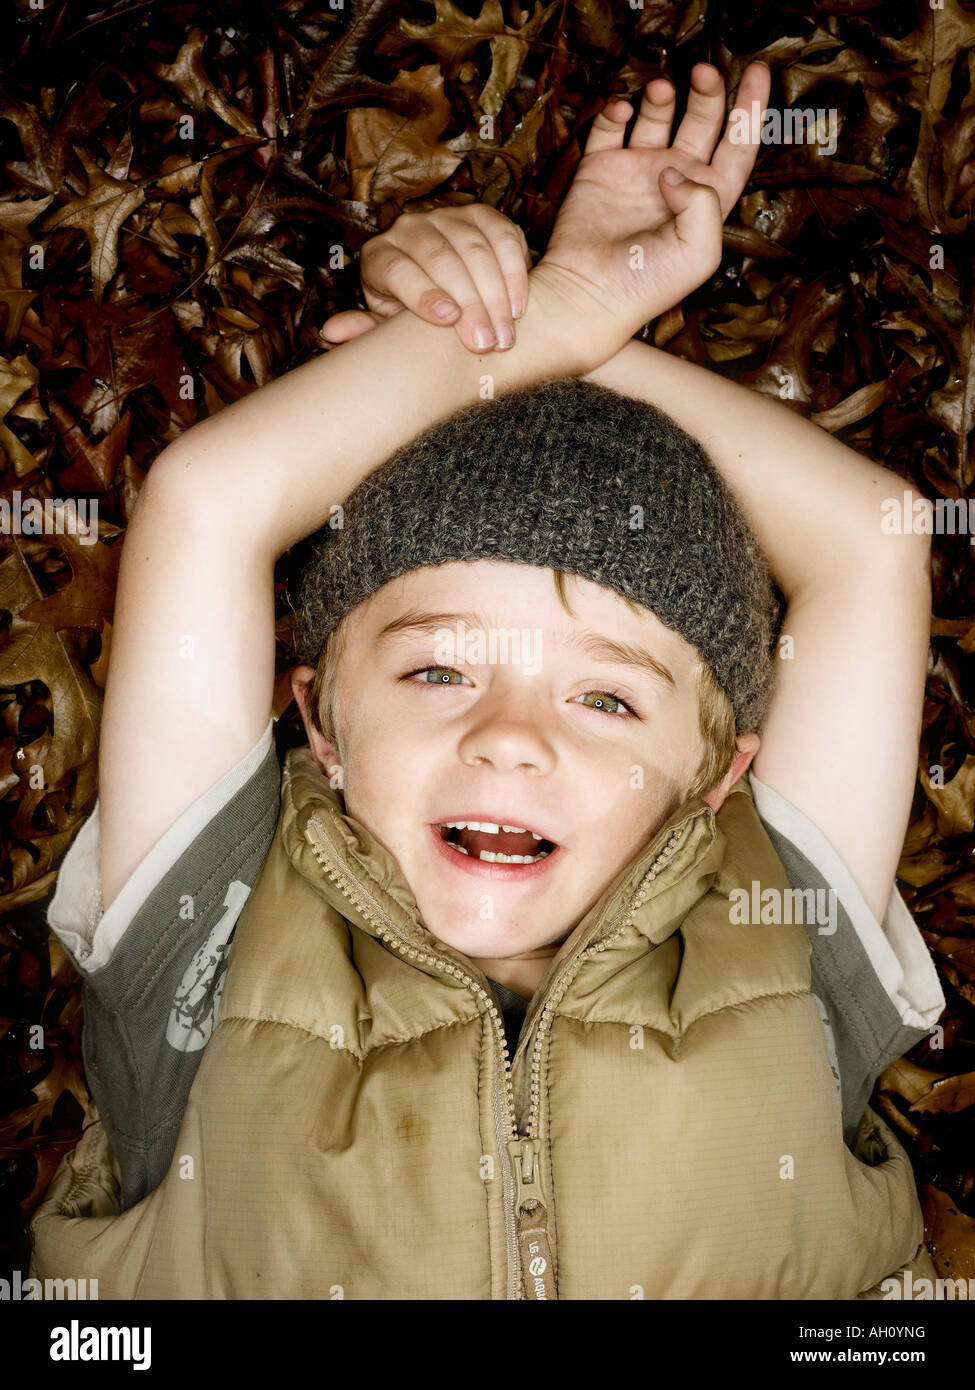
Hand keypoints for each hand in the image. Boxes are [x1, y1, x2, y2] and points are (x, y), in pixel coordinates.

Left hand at [320, 204, 531, 353]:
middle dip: (467, 302)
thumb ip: (366, 329)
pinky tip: (518, 306)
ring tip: (505, 333)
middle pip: (440, 258)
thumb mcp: (387, 324)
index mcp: (380, 255)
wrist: (443, 285)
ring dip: (495, 293)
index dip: (422, 294)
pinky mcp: (482, 215)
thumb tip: (331, 331)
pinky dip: (514, 270)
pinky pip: (503, 236)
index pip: (398, 269)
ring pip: (474, 247)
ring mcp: (447, 216)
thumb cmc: (410, 312)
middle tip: (484, 341)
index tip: (448, 320)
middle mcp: (409, 228)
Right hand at [537, 61, 770, 348]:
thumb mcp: (699, 253)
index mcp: (705, 200)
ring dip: (663, 96)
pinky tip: (621, 111)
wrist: (589, 294)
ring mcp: (637, 172)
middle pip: (702, 122)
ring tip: (661, 90)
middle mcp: (674, 181)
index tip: (758, 71)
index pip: (737, 147)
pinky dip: (616, 111)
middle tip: (703, 71)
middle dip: (707, 92)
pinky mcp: (600, 169)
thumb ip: (703, 205)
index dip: (751, 109)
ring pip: (658, 116)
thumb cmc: (647, 286)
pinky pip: (611, 127)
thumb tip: (674, 170)